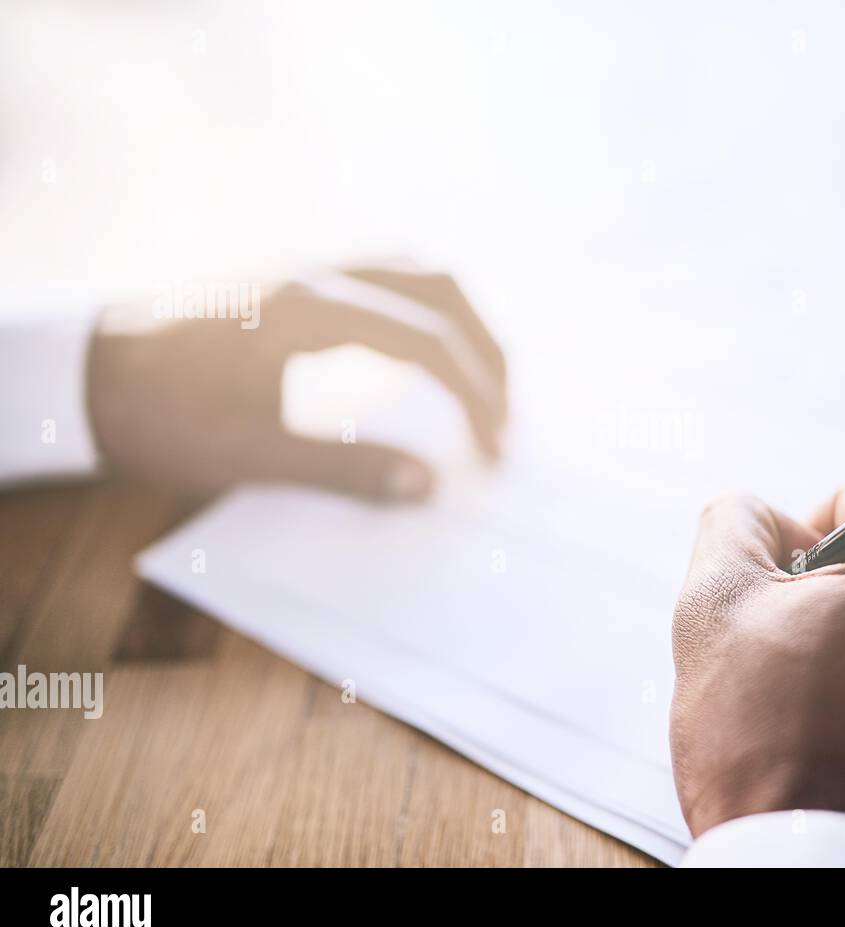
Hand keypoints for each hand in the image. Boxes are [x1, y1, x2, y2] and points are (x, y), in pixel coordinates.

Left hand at [87, 268, 505, 501]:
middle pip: (438, 285)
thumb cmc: (161, 416)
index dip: (474, 396)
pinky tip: (418, 352)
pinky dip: (423, 307)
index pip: (426, 341)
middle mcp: (317, 271)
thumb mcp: (253, 455)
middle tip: (505, 410)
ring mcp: (304, 265)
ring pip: (413, 267)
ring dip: (459, 318)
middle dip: (487, 346)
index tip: (493, 449)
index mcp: (311, 311)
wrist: (82, 373)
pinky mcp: (292, 276)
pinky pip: (383, 271)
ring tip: (478, 378)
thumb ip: (348, 470)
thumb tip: (430, 485)